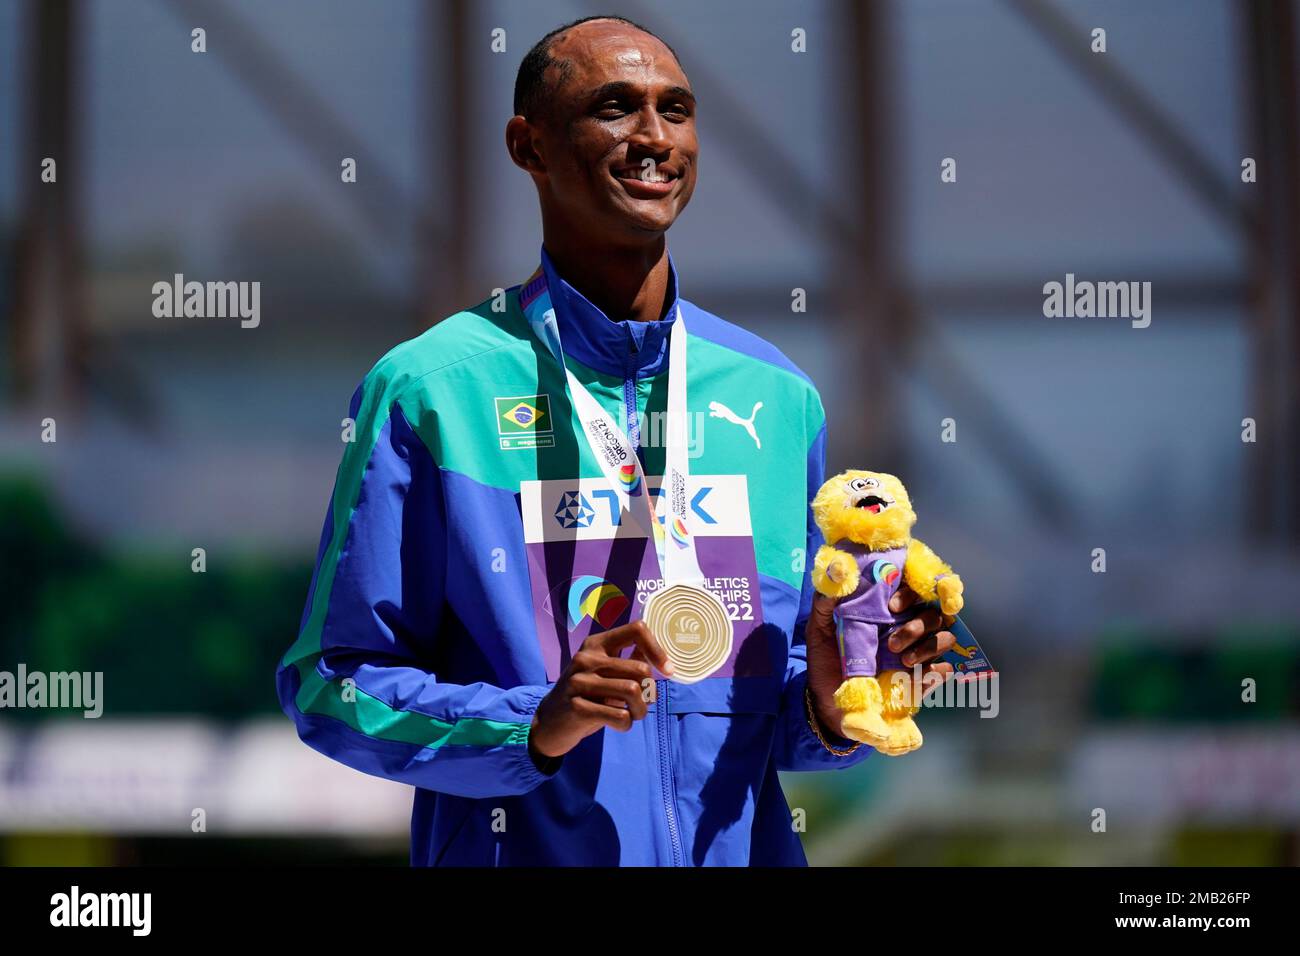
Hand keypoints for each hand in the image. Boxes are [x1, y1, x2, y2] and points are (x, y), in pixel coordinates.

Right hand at [530, 620, 673, 758]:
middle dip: (650, 692)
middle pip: (640, 669)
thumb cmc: (586, 696)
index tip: (667, 670)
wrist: (549, 723)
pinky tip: (619, 725)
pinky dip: (627, 724)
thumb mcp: (604, 673)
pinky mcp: (577, 707)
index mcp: (596, 644)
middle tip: (642, 703)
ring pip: (633, 691)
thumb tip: (659, 656)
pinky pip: (620, 716)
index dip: (657, 650)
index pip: (636, 630)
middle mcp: (586, 658)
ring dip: (641, 711)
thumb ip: (628, 662)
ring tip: (633, 715)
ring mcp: (579, 682)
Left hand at [803, 583, 957, 732]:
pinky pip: (944, 670)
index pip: (913, 591)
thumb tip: (837, 574)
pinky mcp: (921, 679)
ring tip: (904, 660)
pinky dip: (937, 671)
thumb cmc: (827, 659)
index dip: (910, 593)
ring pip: (944, 638)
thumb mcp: (819, 628)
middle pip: (933, 614)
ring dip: (928, 646)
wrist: (828, 701)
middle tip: (893, 641)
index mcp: (886, 612)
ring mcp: (916, 652)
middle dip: (917, 624)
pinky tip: (918, 676)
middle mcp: (906, 627)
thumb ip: (825, 603)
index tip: (892, 605)